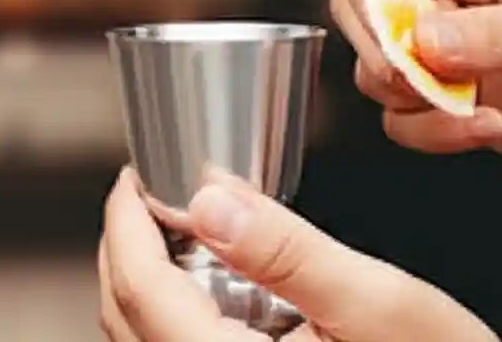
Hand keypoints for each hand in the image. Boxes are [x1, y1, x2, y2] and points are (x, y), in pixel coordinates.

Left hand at [99, 168, 494, 340]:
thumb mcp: (378, 302)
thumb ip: (285, 250)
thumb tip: (207, 197)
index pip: (137, 290)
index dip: (124, 222)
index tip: (134, 175)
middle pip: (127, 313)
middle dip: (129, 244)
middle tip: (151, 190)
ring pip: (145, 336)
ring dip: (149, 277)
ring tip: (182, 225)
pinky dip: (175, 309)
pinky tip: (216, 279)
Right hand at [330, 0, 501, 176]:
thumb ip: (490, 33)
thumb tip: (423, 41)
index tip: (391, 31)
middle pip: (358, 2)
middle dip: (384, 50)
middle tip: (423, 77)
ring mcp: (437, 37)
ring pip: (370, 62)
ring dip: (411, 96)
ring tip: (468, 104)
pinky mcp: (437, 86)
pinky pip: (394, 112)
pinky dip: (429, 130)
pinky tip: (485, 124)